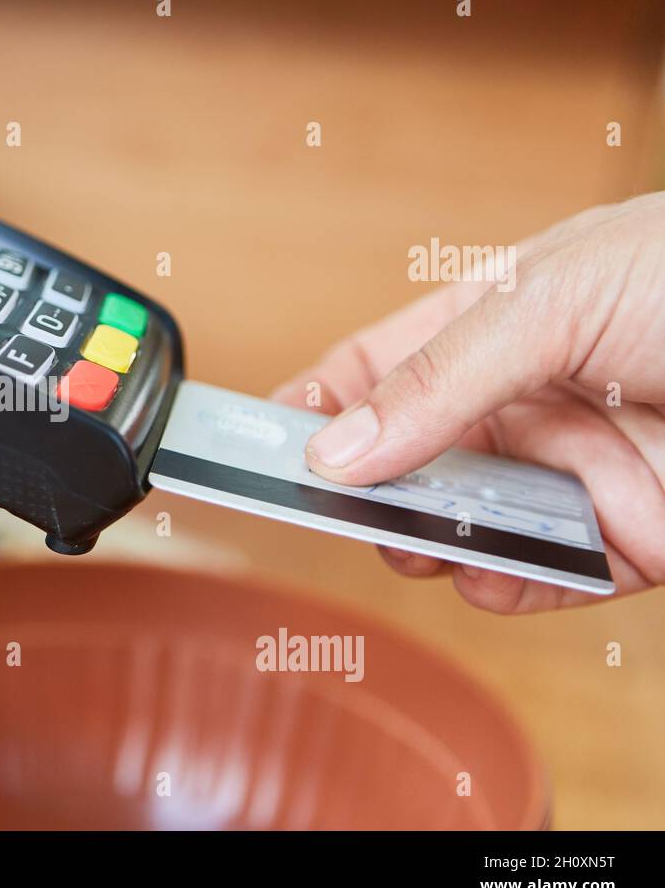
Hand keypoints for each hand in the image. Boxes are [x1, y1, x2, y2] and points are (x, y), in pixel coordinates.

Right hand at [273, 193, 664, 612]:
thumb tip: (335, 447)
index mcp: (495, 322)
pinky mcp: (626, 538)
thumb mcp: (554, 301)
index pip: (375, 369)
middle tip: (351, 511)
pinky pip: (542, 578)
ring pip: (469, 529)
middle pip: (411, 462)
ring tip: (432, 542)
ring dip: (441, 544)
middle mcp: (526, 401)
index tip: (260, 448)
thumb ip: (438, 380)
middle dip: (375, 493)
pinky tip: (497, 575)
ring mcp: (574, 472)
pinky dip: (512, 586)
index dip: (314, 407)